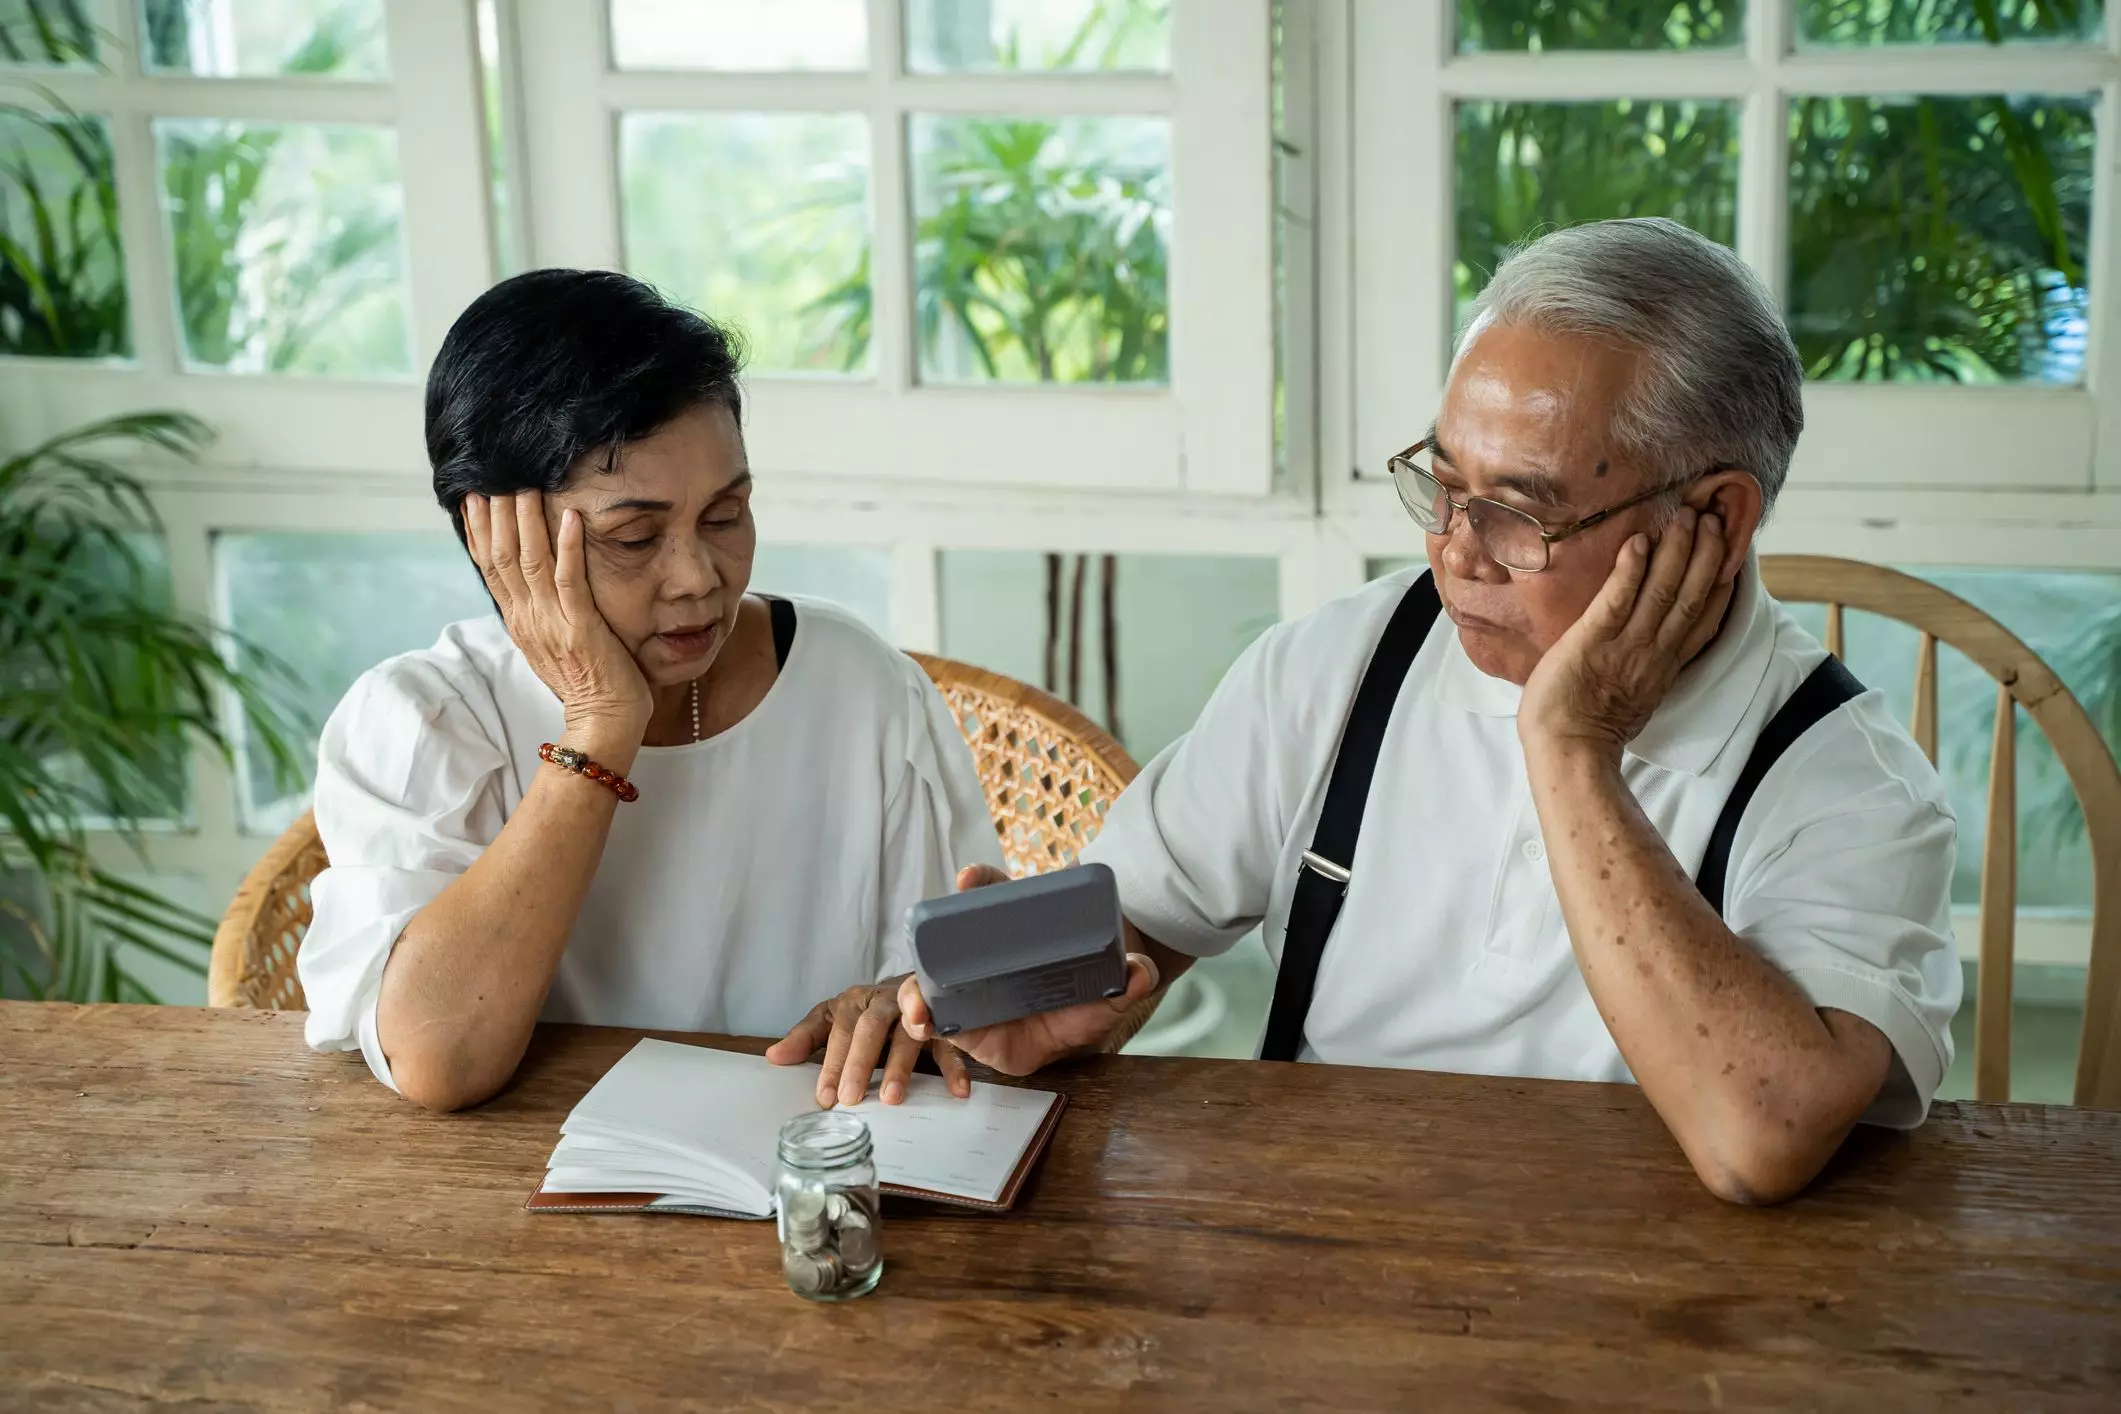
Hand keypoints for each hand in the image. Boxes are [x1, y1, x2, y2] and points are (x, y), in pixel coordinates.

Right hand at [464, 493, 651, 741]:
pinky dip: (569, 547)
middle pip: (502, 558)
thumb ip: (538, 611)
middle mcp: (528, 619)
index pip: (490, 568)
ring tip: (526, 485)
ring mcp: (552, 623)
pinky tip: (569, 518)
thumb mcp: (550, 643)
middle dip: (497, 515)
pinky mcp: (581, 628)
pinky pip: (571, 581)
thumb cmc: (586, 682)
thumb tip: (529, 584)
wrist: (603, 722)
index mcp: (519, 621)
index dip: (480, 531)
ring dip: (527, 521)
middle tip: (494, 477)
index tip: (473, 498)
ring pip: (530, 562)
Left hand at [766, 976, 970, 1107]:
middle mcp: (886, 1001)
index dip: (833, 1061)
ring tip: (892, 1097)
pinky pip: (950, 1044)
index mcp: (856, 1000)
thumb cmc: (867, 1012)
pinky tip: (956, 1091)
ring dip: (901, 1065)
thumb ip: (806, 1038)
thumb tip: (773, 1057)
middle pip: (871, 1026)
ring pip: (909, 1034)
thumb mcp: (833, 1019)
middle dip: (861, 1062)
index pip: (841, 1029)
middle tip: (851, 1097)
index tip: (825, 1095)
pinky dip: (954, 1067)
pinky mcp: (944, 1023)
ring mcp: (917, 1011)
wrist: (915, 989)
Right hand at [895, 864, 1161, 1075]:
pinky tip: (921, 1023)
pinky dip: (923, 1019)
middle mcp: (987, 958)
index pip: (992, 899)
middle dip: (935, 936)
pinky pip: (938, 1020)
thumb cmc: (1089, 985)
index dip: (981, 884)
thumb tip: (1139, 971)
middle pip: (950, 940)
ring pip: (933, 982)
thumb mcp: (1109, 977)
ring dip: (918, 990)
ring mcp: (972, 992)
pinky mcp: (968, 1027)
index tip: (971, 878)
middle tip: (935, 934)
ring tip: (920, 1005)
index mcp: (1016, 933)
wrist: (1085, 1020)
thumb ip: (1130, 973)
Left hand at [1518, 505, 1732, 759]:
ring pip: (1661, 592)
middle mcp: (1652, 653)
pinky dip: (1630, 572)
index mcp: (1664, 666)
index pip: (1702, 618)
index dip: (1718, 582)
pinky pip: (1616, 602)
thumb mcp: (1635, 698)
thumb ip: (1646, 669)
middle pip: (1689, 596)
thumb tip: (1649, 650)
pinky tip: (1638, 542)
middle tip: (1711, 516)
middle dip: (1703, 554)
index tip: (1730, 550)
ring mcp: (1624, 647)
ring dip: (1675, 551)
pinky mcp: (1591, 643)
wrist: (1567, 753)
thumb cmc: (1590, 730)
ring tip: (1684, 516)